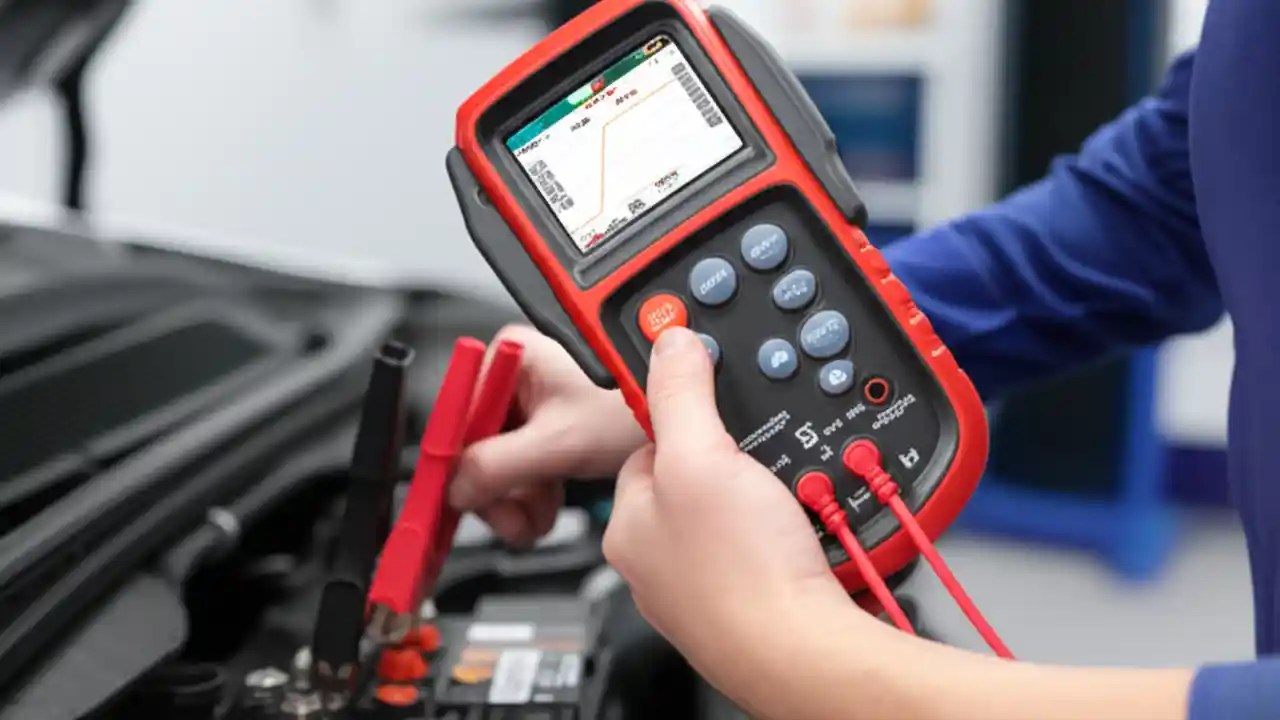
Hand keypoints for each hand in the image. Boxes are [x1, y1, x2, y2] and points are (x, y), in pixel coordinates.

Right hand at [450, 324, 646, 546]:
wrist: (681, 424)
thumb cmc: (635, 408)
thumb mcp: (562, 440)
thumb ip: (501, 463)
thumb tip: (457, 485)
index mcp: (510, 354)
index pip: (459, 412)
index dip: (457, 459)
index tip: (456, 495)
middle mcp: (515, 372)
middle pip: (476, 442)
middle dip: (496, 488)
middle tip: (513, 518)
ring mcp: (530, 403)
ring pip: (497, 461)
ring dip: (515, 498)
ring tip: (536, 516)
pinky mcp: (546, 430)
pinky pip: (519, 468)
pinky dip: (530, 495)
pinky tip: (545, 507)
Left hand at [603, 327, 855, 718]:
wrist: (806, 654)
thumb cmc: (742, 574)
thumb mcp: (702, 458)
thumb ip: (681, 395)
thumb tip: (668, 341)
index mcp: (630, 524)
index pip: (649, 444)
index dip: (689, 416)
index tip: (719, 400)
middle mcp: (660, 558)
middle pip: (698, 476)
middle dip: (738, 459)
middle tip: (768, 460)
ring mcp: (708, 582)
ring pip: (740, 511)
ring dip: (770, 494)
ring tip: (790, 498)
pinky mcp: (753, 598)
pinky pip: (771, 544)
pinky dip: (791, 531)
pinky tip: (805, 531)